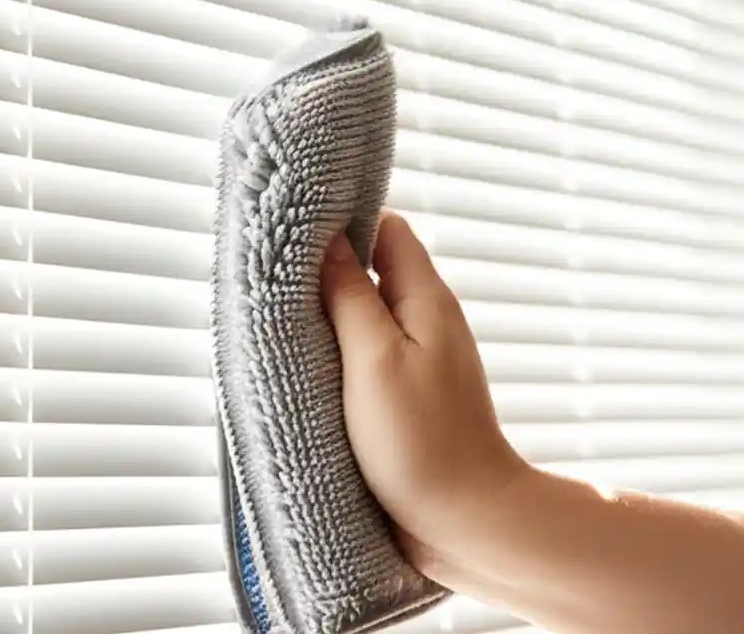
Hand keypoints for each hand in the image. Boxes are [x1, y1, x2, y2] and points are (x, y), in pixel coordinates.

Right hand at [321, 210, 528, 579]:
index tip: (294, 234)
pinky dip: (341, 354)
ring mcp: (422, 360)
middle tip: (277, 282)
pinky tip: (311, 371)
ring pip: (370, 314)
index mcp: (426, 300)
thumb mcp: (373, 360)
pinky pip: (371, 355)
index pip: (387, 228)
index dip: (343, 222)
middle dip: (329, 270)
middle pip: (376, 269)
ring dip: (331, 317)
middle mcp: (429, 321)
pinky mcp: (410, 396)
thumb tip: (326, 242)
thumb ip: (350, 297)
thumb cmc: (422, 443)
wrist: (466, 521)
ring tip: (286, 326)